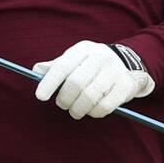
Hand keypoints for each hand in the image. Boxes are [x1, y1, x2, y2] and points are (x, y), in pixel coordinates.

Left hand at [33, 41, 154, 118]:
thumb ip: (55, 66)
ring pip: (90, 96)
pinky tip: (91, 111)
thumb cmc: (91, 65)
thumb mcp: (74, 60)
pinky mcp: (126, 85)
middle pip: (76, 83)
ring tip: (75, 111)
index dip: (49, 82)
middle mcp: (100, 57)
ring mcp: (115, 71)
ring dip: (78, 109)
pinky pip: (105, 106)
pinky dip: (94, 113)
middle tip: (62, 104)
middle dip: (65, 99)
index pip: (62, 66)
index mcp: (83, 49)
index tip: (40, 96)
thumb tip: (36, 71)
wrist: (127, 64)